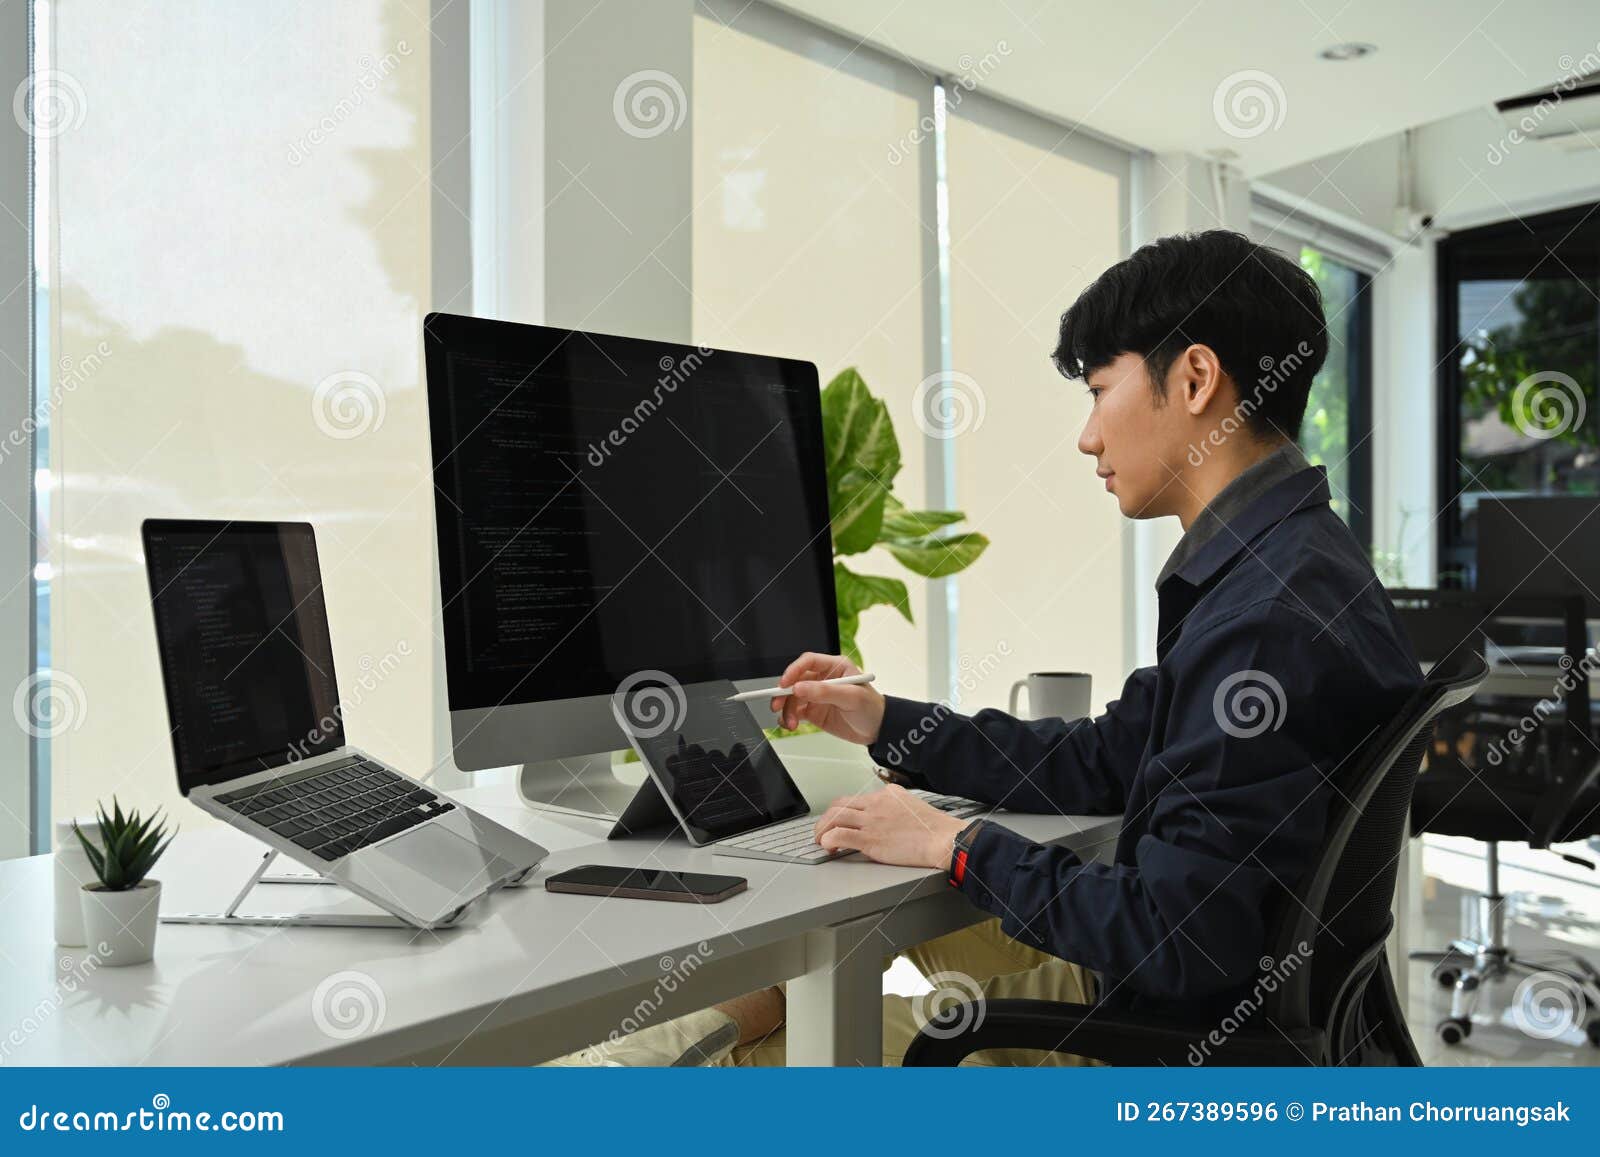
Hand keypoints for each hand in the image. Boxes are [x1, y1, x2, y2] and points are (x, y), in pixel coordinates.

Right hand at [771, 652, 885, 744]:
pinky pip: (795, 711)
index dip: (794, 670)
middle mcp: (823, 679)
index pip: (809, 662)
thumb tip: (799, 687)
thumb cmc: (872, 708)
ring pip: (792, 698)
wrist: (878, 730)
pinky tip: (789, 724)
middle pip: (795, 681)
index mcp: (835, 668)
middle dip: (784, 693)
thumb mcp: (852, 697)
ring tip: (790, 722)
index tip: (785, 683)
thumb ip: (825, 692)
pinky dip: (788, 717)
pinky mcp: (814, 711)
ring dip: (787, 709)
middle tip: (777, 705)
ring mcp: (817, 696)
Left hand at [812, 783, 967, 868]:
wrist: (943, 838)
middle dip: (826, 818)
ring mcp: (872, 820)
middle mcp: (876, 803)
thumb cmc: (935, 829)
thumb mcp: (913, 807)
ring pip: (834, 817)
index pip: (856, 798)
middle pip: (839, 804)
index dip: (844, 811)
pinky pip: (839, 836)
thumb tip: (888, 820)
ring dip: (821, 830)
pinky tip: (828, 848)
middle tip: (822, 830)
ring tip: (820, 841)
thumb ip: (896, 809)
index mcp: (887, 794)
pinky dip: (828, 841)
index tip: (840, 821)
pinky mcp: (870, 839)